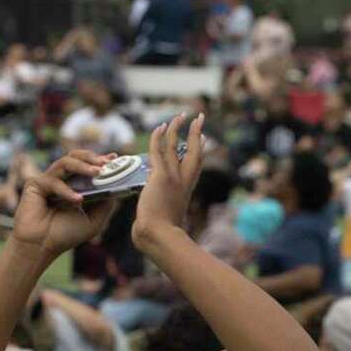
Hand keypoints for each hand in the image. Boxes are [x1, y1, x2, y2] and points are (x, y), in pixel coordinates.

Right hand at [9, 150, 115, 259]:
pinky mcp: (35, 183)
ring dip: (83, 166)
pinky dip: (67, 190)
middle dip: (92, 158)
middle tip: (105, 163)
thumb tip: (117, 186)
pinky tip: (77, 200)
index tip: (114, 157)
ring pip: (65, 162)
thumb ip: (105, 203)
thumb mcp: (94, 220)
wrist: (42, 246)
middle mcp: (61, 180)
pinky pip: (54, 181)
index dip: (100, 159)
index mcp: (74, 186)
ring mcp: (48, 180)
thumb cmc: (65, 235)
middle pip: (75, 156)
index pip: (87, 166)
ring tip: (97, 172)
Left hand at [134, 113, 206, 245]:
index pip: (195, 165)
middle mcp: (184, 181)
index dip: (200, 149)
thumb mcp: (165, 220)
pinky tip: (161, 126)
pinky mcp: (161, 176)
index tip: (203, 138)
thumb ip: (159, 213)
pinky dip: (160, 136)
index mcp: (187, 190)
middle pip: (195, 150)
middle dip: (197, 132)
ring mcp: (173, 177)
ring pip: (176, 146)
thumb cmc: (160, 234)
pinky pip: (159, 149)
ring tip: (179, 115)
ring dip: (178, 127)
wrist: (159, 235)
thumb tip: (146, 220)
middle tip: (199, 118)